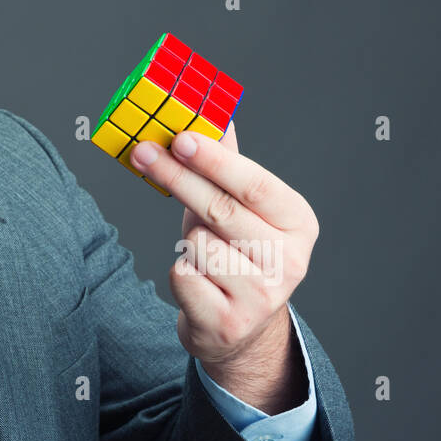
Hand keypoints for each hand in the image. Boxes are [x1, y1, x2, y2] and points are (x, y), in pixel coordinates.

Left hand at [129, 122, 317, 409]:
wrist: (239, 329)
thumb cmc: (234, 252)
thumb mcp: (238, 206)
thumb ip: (227, 162)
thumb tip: (213, 112)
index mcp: (298, 223)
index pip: (254, 184)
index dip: (214, 160)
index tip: (180, 138)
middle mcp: (289, 260)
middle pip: (219, 209)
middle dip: (176, 176)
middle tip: (143, 151)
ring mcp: (262, 296)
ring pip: (197, 244)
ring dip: (186, 242)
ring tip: (203, 253)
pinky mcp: (228, 323)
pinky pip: (182, 276)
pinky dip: (180, 272)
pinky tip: (199, 283)